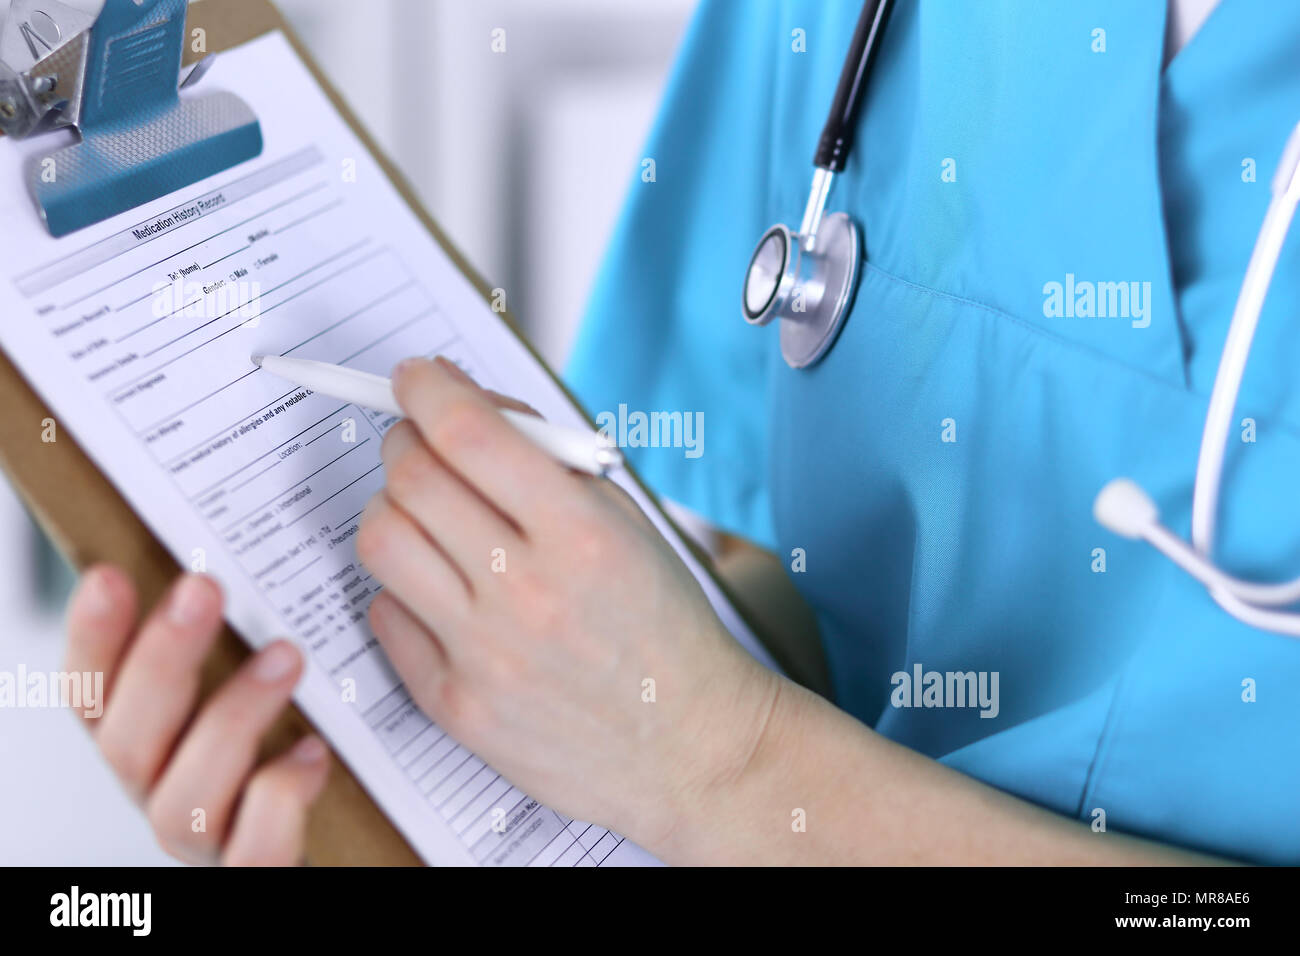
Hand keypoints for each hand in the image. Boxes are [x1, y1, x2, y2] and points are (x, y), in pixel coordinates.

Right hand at [65, 567, 328, 864]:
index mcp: (147, 738)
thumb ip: (236, 630)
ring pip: (183, 797)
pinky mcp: (257, 865)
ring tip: (286, 657)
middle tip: (205, 589)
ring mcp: (207, 837)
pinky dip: (281, 798)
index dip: (92, 640)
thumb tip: (240, 553)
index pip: (90, 693)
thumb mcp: (258, 673)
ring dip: (232, 716)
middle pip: (126, 738)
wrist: (347, 827)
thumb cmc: (295, 737)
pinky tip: (313, 752)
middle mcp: (161, 789)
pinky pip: (253, 851)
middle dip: (162, 658)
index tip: (109, 577)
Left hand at [357, 357, 780, 850]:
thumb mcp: (630, 524)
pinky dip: (405, 586)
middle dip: (405, 441)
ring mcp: (482, 655)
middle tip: (420, 443)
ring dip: (394, 507)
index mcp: (581, 535)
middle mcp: (525, 592)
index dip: (427, 389)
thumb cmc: (663, 628)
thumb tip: (468, 406)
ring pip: (381, 540)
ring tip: (427, 514)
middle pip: (411, 479)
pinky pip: (386, 614)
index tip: (415, 378)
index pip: (468, 433)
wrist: (689, 747)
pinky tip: (443, 588)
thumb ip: (551, 462)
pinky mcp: (452, 704)